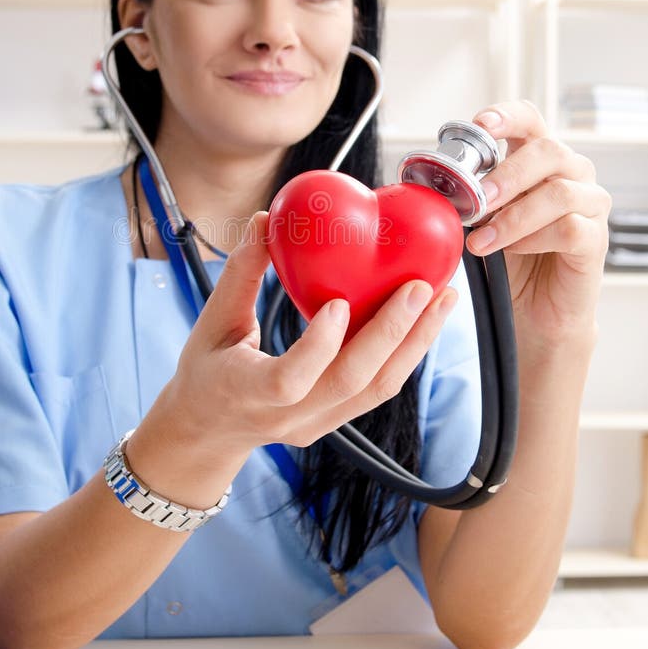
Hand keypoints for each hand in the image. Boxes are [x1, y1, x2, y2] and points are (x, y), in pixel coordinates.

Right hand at [168, 211, 456, 453]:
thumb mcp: (211, 321)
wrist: (209, 430)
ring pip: (377, 389)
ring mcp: (317, 425)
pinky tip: (425, 319)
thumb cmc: (205, 369)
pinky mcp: (336, 421)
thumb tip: (265, 219)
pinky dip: (406, 353)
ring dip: (414, 343)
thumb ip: (240, 273)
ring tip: (442, 299)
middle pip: (351, 383)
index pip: (289, 380)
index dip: (318, 345)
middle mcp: (289, 418)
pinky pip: (378, 389)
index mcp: (247, 393)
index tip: (337, 303)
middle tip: (421, 286)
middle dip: (392, 333)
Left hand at [465, 101, 610, 348]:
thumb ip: (471, 196)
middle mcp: (570, 173)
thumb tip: (436, 181)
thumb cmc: (510, 259)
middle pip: (547, 150)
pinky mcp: (594, 238)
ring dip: (512, 216)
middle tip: (477, 198)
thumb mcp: (483, 220)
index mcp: (538, 160)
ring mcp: (589, 204)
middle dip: (506, 174)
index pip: (529, 119)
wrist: (534, 310)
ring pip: (558, 193)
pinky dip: (532, 238)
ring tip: (480, 241)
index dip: (506, 117)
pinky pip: (568, 228)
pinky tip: (510, 250)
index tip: (480, 125)